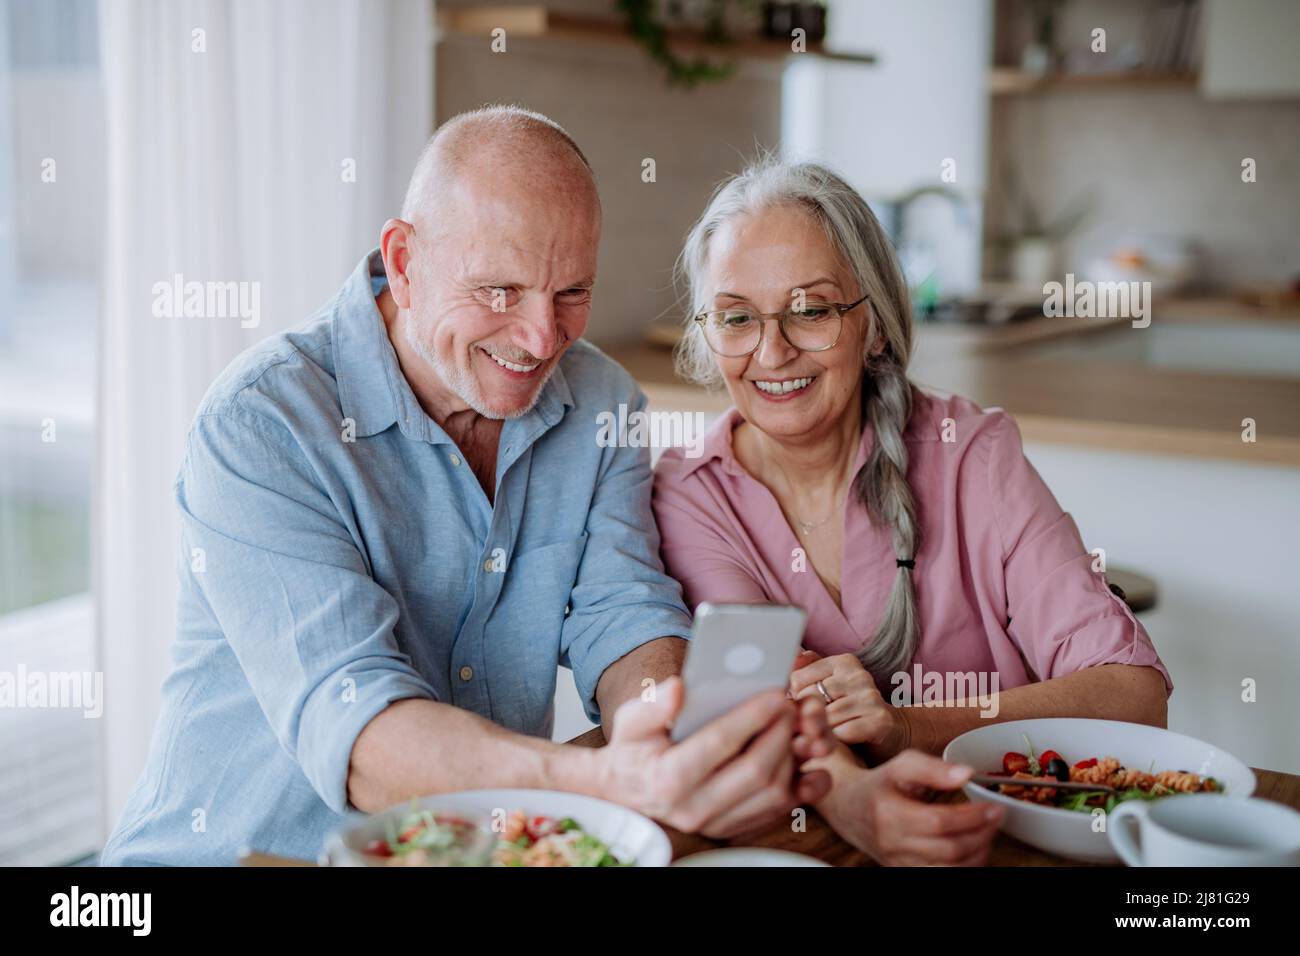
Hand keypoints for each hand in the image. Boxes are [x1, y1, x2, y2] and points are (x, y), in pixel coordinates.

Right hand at [596, 677, 830, 837]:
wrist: (627, 794)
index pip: (719, 744)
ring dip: (793, 757)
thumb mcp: (630, 722)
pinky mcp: (734, 828)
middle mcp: (694, 808)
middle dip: (781, 734)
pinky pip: (777, 811)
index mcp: (669, 777)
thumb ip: (653, 704)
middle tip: (790, 705)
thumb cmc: (633, 751)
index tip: (776, 694)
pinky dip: (799, 787)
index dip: (752, 717)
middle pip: (756, 771)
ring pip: (772, 794)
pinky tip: (804, 761)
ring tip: (795, 726)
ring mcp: (716, 823)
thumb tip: (680, 688)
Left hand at [790, 651, 908, 758]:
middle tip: (811, 724)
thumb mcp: (829, 685)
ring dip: (822, 730)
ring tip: (827, 732)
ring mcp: (871, 697)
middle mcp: (859, 675)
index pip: (798, 678)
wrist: (890, 731)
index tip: (802, 707)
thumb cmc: (851, 708)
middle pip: (811, 698)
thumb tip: (793, 653)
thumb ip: (808, 669)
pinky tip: (843, 739)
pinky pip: (843, 732)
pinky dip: (838, 739)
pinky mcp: (880, 720)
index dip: (795, 698)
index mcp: (843, 662)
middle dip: (806, 716)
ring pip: (826, 717)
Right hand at [818, 747, 1003, 865]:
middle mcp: (892, 843)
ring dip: (978, 853)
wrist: (850, 808)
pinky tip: (974, 848)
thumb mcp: (902, 765)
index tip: (993, 806)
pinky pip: (943, 877)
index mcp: (889, 813)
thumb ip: (933, 768)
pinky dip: (966, 865)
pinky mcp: (906, 872)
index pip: (939, 822)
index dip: (972, 816)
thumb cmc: (881, 784)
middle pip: (949, 849)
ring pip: (949, 870)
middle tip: (997, 817)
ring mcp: (899, 862)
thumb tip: (967, 773)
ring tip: (988, 832)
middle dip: (981, 834)